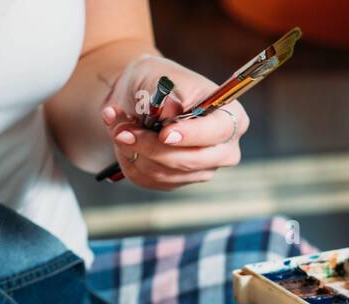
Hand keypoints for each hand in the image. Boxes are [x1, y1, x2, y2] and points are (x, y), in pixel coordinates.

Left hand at [101, 55, 247, 190]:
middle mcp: (222, 149)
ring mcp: (201, 170)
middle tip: (123, 131)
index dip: (192, 135)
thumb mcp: (160, 76)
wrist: (140, 96)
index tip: (165, 134)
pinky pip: (150, 180)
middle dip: (153, 148)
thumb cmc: (157, 81)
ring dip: (135, 152)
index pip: (219, 131)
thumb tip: (170, 112)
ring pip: (166, 173)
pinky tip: (125, 140)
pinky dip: (130, 160)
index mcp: (230, 116)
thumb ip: (167, 94)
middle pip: (192, 161)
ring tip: (118, 127)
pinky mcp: (177, 181)